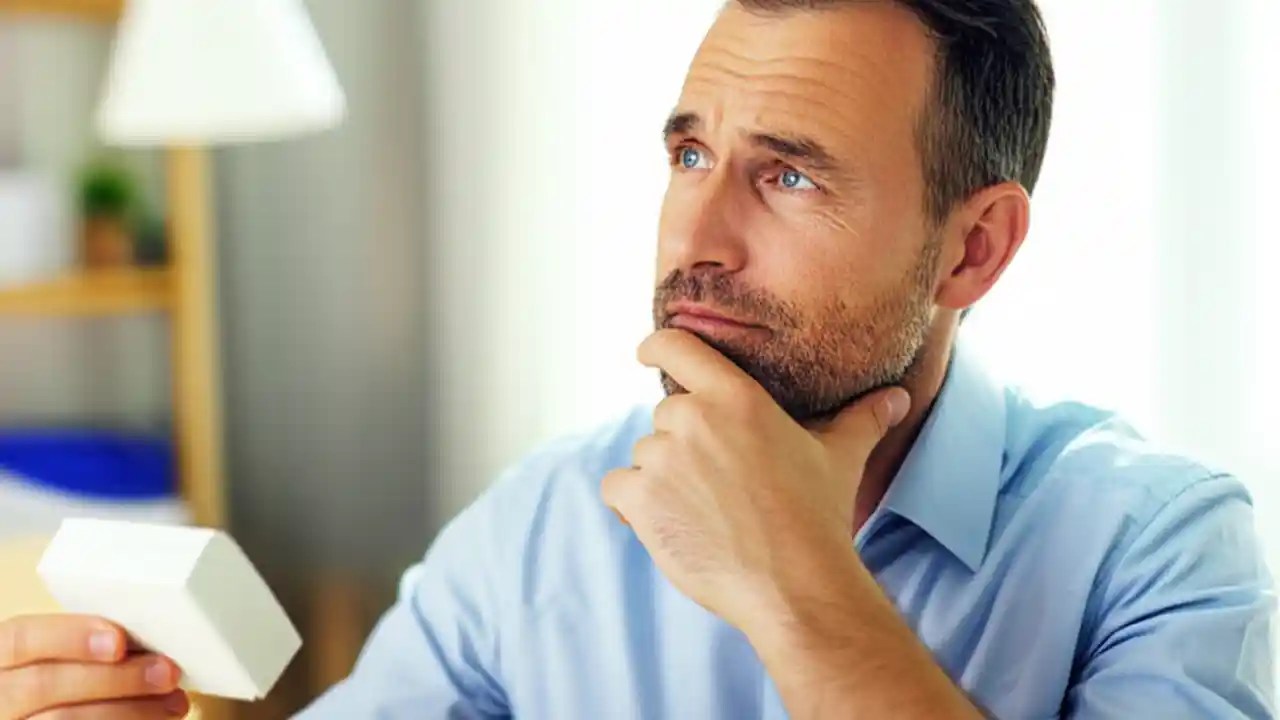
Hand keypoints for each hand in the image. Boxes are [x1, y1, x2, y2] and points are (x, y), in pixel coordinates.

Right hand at [0, 615, 187, 719]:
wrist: (46, 712)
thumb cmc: (60, 681)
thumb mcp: (56, 657)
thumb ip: (82, 647)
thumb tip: (146, 639)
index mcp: (0, 659)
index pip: (21, 639)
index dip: (70, 637)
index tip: (119, 640)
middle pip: (44, 685)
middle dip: (114, 678)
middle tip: (166, 673)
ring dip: (129, 710)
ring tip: (173, 702)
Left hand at [601, 329, 909, 631]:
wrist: (794, 584)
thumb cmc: (817, 517)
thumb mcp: (840, 458)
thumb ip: (862, 419)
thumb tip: (896, 397)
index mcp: (735, 397)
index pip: (676, 347)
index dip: (657, 347)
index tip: (647, 354)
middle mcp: (692, 419)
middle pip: (667, 414)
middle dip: (685, 442)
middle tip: (720, 481)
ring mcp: (661, 458)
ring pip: (646, 455)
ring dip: (663, 477)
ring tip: (706, 510)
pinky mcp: (639, 499)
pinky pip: (617, 487)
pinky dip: (632, 505)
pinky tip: (667, 524)